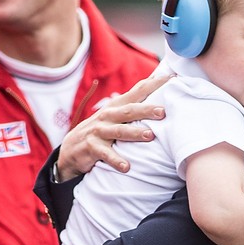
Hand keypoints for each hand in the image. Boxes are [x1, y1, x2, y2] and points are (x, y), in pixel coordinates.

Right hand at [56, 73, 170, 179]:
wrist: (72, 147)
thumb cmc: (102, 129)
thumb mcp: (116, 115)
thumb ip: (136, 107)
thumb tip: (163, 99)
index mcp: (117, 106)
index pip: (137, 92)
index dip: (153, 84)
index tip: (171, 77)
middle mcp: (108, 116)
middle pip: (129, 111)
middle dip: (146, 110)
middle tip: (163, 111)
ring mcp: (99, 131)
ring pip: (119, 131)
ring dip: (134, 133)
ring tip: (150, 135)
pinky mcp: (92, 147)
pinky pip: (106, 154)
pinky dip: (116, 160)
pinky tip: (127, 167)